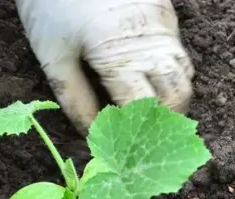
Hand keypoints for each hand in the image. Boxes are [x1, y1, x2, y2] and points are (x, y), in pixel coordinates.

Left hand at [16, 0, 194, 133]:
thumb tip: (91, 135)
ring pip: (184, 73)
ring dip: (170, 96)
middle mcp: (152, 40)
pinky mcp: (166, 11)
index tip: (121, 148)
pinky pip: (178, 51)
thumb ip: (74, 100)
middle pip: (177, 95)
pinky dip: (168, 71)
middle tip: (138, 136)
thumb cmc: (50, 2)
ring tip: (143, 112)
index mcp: (120, 56)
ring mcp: (164, 24)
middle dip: (162, 119)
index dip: (134, 134)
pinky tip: (144, 79)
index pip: (142, 110)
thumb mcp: (52, 57)